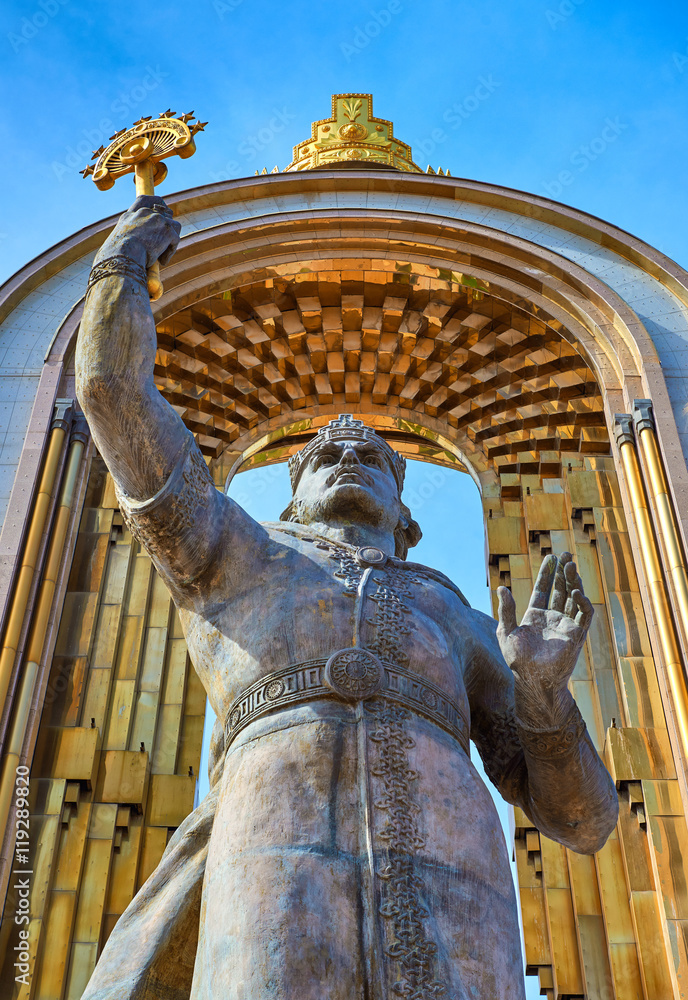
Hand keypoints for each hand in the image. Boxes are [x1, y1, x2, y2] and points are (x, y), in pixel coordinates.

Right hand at [94, 195, 181, 269]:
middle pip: (164, 213)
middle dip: (167, 227)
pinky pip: (175, 239)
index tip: (162, 209)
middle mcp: (144, 213)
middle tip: (164, 242)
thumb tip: (135, 246)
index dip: (155, 203)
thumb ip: (128, 237)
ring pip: (174, 226)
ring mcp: (156, 219)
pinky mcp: (167, 229)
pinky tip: (162, 261)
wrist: (123, 257)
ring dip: (170, 240)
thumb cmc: (118, 256)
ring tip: (162, 254)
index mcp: (130, 215)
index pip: (144, 200)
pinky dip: (170, 251)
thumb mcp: (119, 241)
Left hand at [496, 553, 592, 725]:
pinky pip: (584, 615)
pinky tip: (575, 591)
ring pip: (573, 598)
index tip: (551, 558)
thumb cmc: (517, 660)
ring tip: (571, 565)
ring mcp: (565, 625)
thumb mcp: (506, 631)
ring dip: (573, 581)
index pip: (543, 589)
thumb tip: (502, 587)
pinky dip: (582, 602)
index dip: (547, 574)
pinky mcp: (576, 635)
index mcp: (535, 616)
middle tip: (566, 555)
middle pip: (560, 590)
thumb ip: (506, 609)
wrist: (532, 679)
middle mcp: (552, 618)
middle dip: (563, 572)